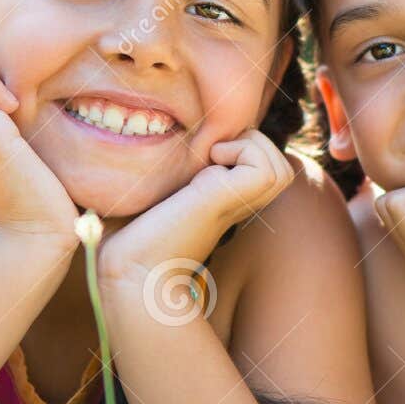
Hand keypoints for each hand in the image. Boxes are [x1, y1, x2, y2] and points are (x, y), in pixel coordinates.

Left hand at [95, 129, 292, 289]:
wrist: (129, 268)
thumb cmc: (125, 235)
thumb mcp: (150, 191)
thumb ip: (164, 171)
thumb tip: (143, 135)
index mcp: (223, 203)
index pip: (261, 168)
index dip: (239, 147)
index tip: (202, 152)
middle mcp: (237, 206)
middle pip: (279, 167)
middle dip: (250, 143)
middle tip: (210, 152)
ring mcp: (238, 204)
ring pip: (279, 165)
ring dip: (248, 145)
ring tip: (212, 157)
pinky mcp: (231, 199)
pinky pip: (264, 165)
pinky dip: (242, 150)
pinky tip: (210, 164)